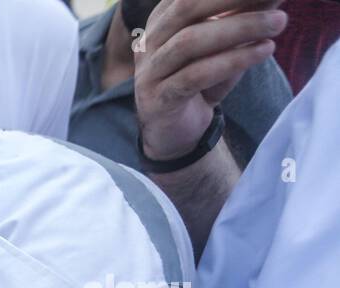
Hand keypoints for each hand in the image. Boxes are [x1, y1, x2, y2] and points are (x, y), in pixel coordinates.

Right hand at [135, 0, 286, 161]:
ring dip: (239, 28)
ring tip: (279, 23)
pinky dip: (233, 61)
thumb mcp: (224, 44)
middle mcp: (150, 41)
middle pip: (186, 7)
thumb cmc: (200, 82)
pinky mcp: (158, 99)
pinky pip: (196, 76)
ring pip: (190, 41)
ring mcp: (150, 71)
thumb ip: (243, 17)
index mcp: (162, 19)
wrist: (173, 133)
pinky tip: (264, 50)